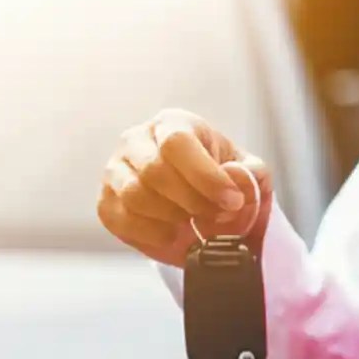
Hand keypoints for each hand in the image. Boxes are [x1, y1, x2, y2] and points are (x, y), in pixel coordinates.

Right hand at [97, 108, 273, 266]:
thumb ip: (252, 175)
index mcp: (172, 124)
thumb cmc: (220, 181)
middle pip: (154, 170)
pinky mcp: (106, 202)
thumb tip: (236, 179)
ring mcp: (115, 172)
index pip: (177, 142)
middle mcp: (136, 141)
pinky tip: (173, 234)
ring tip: (193, 224)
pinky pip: (122, 220)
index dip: (205, 176)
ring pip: (135, 196)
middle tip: (215, 218)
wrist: (198, 205)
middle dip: (192, 202)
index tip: (232, 202)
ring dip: (171, 218)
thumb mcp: (248, 174)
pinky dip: (152, 234)